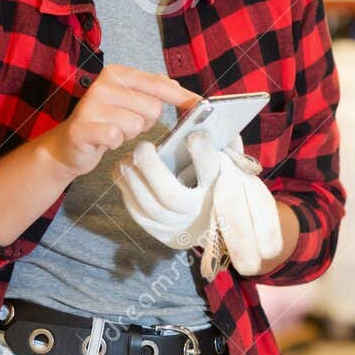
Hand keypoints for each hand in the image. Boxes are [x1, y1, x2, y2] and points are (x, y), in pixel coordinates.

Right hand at [40, 64, 198, 179]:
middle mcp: (102, 85)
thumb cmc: (104, 122)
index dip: (180, 96)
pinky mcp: (82, 128)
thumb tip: (176, 84)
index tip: (200, 104)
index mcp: (116, 73)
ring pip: (136, 125)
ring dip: (129, 134)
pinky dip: (115, 143)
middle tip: (125, 123)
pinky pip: (116, 137)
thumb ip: (151, 89)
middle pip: (151, 107)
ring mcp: (90, 106)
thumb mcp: (129, 100)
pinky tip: (104, 140)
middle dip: (144, 121)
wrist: (69, 145)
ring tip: (113, 131)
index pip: (157, 84)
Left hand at [116, 132, 283, 278]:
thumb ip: (221, 143)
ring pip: (149, 206)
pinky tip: (126, 174)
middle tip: (142, 147)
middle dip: (151, 168)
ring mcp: (179, 226)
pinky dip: (128, 191)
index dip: (202, 152)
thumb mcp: (227, 161)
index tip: (193, 135)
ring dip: (132, 179)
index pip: (212, 172)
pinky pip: (138, 213)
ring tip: (127, 159)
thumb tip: (206, 121)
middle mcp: (199, 211)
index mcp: (221, 190)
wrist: (214, 221)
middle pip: (170, 195)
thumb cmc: (217, 180)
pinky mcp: (161, 233)